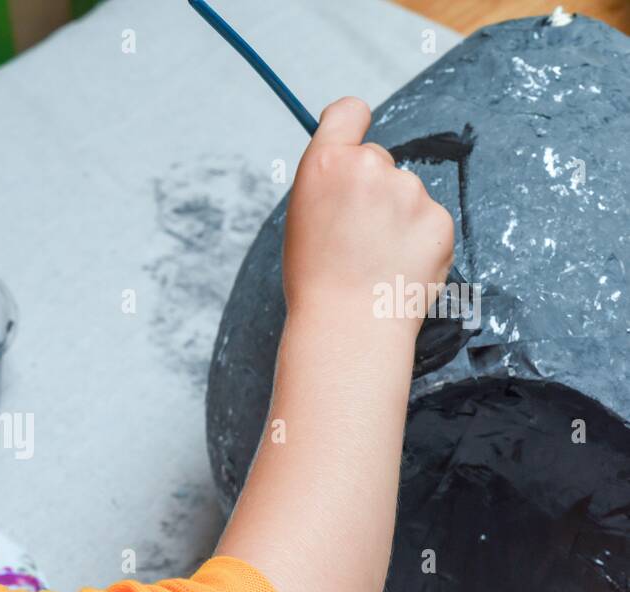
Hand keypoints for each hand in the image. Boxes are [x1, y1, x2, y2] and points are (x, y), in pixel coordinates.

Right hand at [283, 97, 454, 329]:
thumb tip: (355, 164)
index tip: (352, 140)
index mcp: (325, 164)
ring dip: (395, 218)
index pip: (349, 112)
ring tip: (375, 260)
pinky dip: (417, 241)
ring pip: (405, 193)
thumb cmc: (316, 279)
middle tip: (353, 236)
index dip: (351, 124)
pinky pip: (428, 220)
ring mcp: (410, 192)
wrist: (349, 327)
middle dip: (371, 189)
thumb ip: (331, 181)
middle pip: (377, 160)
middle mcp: (370, 167)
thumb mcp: (304, 217)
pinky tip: (397, 268)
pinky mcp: (439, 219)